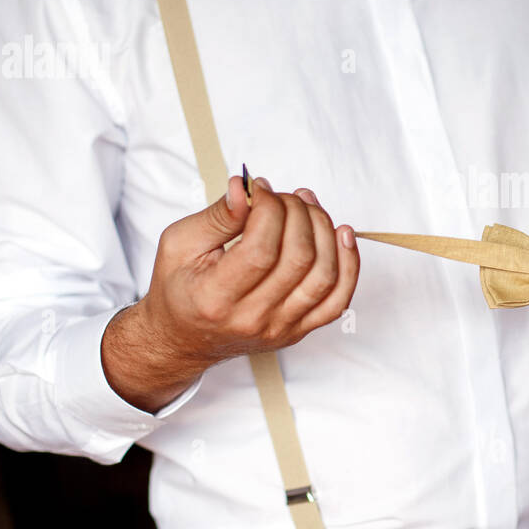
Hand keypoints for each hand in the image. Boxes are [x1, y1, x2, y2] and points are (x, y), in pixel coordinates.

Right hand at [102, 175, 359, 410]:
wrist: (183, 339)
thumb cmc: (179, 289)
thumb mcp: (179, 244)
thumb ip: (217, 216)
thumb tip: (246, 188)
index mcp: (215, 298)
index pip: (261, 249)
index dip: (270, 210)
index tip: (262, 189)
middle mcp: (251, 319)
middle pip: (298, 258)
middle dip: (297, 213)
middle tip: (282, 197)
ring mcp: (279, 329)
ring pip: (324, 276)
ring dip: (324, 230)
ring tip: (307, 206)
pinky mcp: (298, 331)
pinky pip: (338, 300)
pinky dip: (349, 265)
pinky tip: (341, 235)